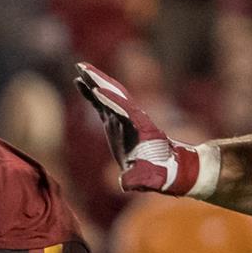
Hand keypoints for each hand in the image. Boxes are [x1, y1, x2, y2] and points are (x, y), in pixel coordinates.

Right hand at [74, 62, 217, 197]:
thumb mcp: (151, 178)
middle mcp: (132, 118)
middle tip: (83, 67)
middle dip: (100, 82)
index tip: (96, 91)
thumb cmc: (161, 174)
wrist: (171, 168)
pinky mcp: (117, 122)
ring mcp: (124, 118)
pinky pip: (103, 103)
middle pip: (115, 95)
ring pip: (109, 95)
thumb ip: (139, 179)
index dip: (110, 102)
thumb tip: (126, 185)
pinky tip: (81, 84)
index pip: (123, 112)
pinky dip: (92, 92)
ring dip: (95, 82)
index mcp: (139, 129)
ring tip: (79, 69)